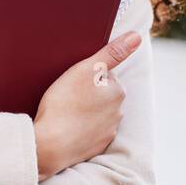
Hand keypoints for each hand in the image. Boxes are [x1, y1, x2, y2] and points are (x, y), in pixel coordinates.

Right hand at [33, 30, 140, 180]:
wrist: (49, 145)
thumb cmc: (64, 104)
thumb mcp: (86, 70)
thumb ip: (113, 53)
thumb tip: (136, 37)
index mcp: (118, 91)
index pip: (105, 75)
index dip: (86, 75)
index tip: (72, 81)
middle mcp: (118, 113)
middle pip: (102, 95)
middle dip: (88, 93)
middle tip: (67, 96)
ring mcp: (107, 132)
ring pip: (96, 114)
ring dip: (85, 111)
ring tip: (66, 112)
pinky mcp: (96, 147)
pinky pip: (90, 133)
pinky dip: (81, 129)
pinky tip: (67, 127)